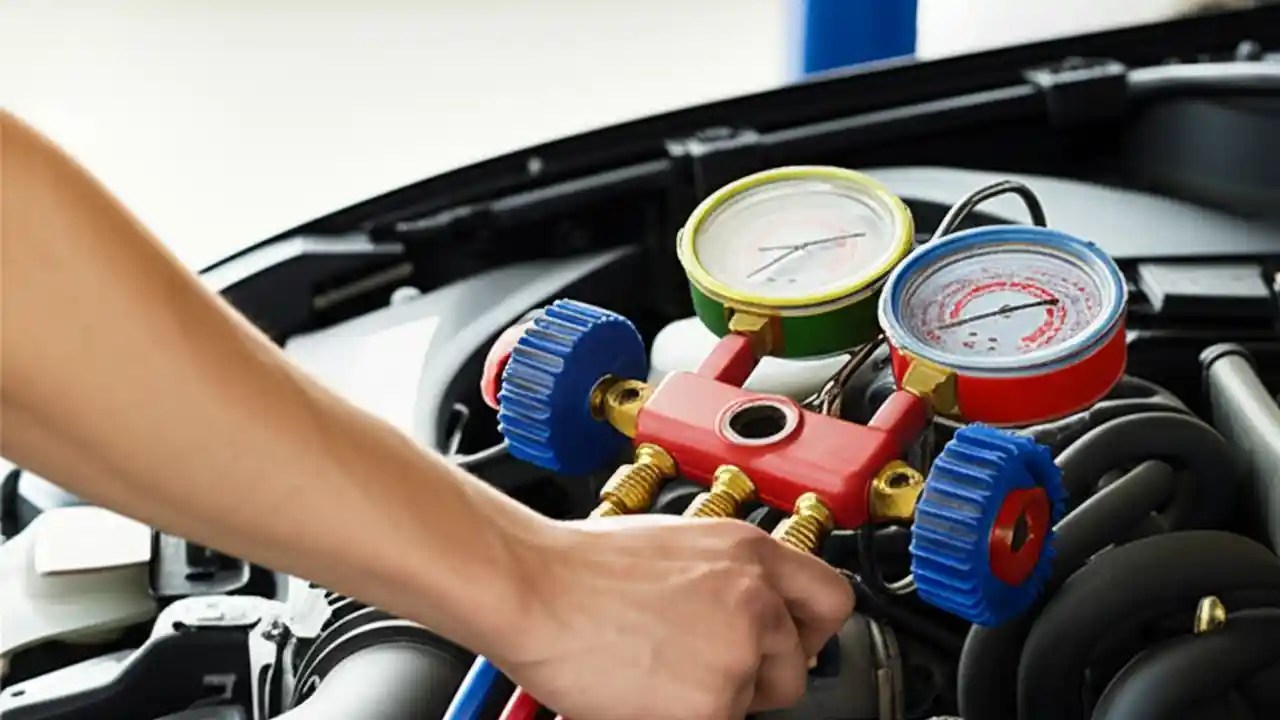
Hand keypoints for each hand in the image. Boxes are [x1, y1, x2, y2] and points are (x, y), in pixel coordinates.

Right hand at [487, 514, 854, 719]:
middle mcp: (756, 598)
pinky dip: (686, 715)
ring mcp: (738, 652)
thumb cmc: (581, 567)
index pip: (831, 599)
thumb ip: (728, 578)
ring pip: (757, 702)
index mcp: (749, 552)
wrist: (534, 588)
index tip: (789, 642)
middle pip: (798, 663)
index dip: (810, 629)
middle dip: (760, 675)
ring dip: (720, 697)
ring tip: (662, 673)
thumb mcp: (678, 546)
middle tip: (705, 667)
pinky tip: (646, 692)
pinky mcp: (712, 703)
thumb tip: (749, 610)